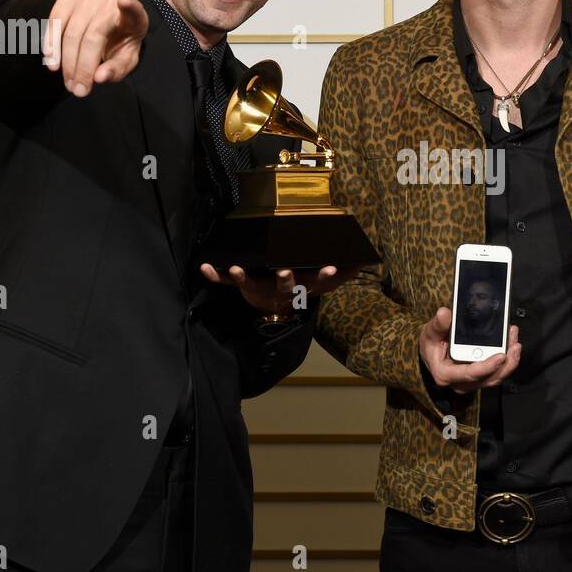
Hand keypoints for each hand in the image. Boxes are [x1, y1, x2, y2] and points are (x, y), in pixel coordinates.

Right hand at [44, 0, 147, 96]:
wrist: (101, 22)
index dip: (131, 6)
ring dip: (67, 61)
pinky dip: (51, 42)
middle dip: (83, 67)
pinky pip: (56, 19)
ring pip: (72, 31)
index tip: (125, 2)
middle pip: (93, 36)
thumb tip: (99, 77)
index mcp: (135, 18)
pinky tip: (51, 60)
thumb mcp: (123, 60)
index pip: (135, 11)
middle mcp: (112, 1)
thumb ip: (116, 69)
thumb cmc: (117, 44)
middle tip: (78, 90)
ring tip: (68, 82)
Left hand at [198, 264, 356, 314]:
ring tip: (236, 268)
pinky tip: (204, 267)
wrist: (275, 311)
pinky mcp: (243, 287)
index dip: (324, 277)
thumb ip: (343, 273)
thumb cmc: (299, 288)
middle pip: (285, 285)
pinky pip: (226, 283)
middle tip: (285, 272)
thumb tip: (367, 260)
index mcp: (302, 286)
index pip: (317, 283)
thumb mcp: (321, 284)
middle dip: (285, 279)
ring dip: (243, 277)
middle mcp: (281, 289)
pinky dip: (215, 275)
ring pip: (251, 284)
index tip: (331, 269)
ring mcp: (260, 288)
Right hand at [419, 307, 520, 395]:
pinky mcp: (481, 377)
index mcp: (446, 374)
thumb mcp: (430, 333)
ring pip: (496, 377)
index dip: (488, 366)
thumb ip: (437, 324)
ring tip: (516, 342)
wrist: (432, 354)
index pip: (471, 374)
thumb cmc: (431, 345)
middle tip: (515, 344)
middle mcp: (461, 382)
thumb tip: (444, 313)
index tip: (502, 355)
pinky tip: (511, 343)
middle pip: (489, 378)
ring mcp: (472, 381)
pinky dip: (507, 359)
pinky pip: (497, 372)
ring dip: (510, 362)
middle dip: (506, 362)